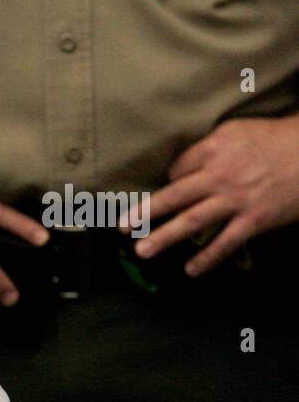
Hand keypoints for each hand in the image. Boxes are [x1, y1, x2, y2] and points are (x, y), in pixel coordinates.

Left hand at [120, 115, 298, 275]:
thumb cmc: (279, 139)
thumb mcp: (240, 131)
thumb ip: (211, 147)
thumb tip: (184, 166)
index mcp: (215, 148)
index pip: (177, 168)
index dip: (168, 181)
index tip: (164, 191)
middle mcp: (220, 174)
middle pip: (174, 196)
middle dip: (144, 212)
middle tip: (121, 226)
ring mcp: (236, 199)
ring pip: (192, 221)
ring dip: (164, 238)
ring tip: (143, 250)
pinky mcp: (255, 219)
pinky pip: (225, 242)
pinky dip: (207, 258)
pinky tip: (191, 269)